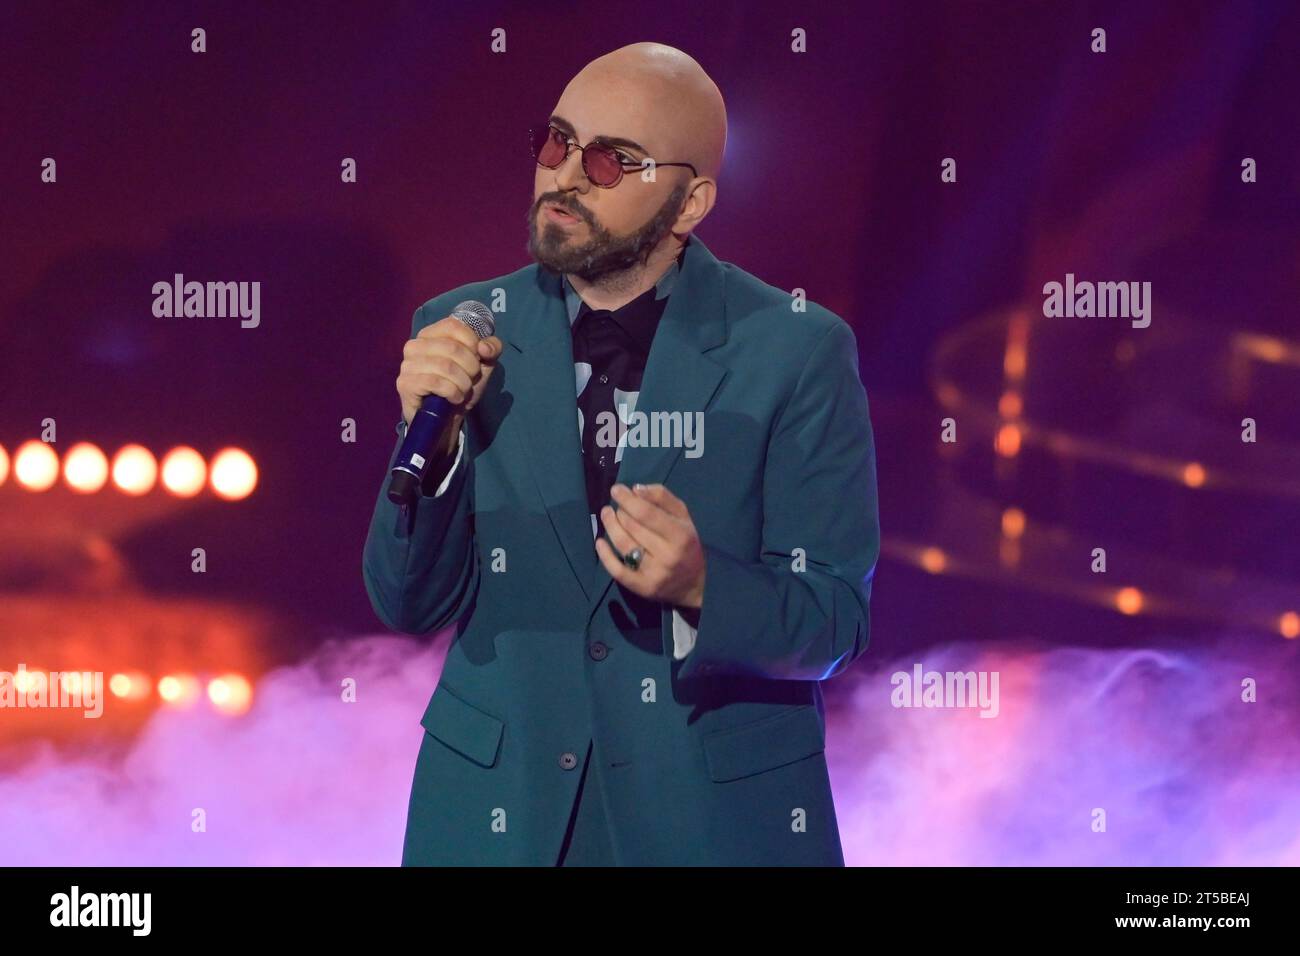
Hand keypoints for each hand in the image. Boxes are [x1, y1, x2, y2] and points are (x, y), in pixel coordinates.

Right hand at [397, 314, 502, 456]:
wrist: (446, 418)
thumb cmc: (461, 385)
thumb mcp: (483, 365)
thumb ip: (491, 349)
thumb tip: (484, 347)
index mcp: (431, 334)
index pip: (453, 326)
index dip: (472, 342)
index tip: (477, 358)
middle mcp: (415, 345)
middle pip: (452, 347)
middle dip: (471, 367)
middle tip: (470, 379)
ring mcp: (407, 364)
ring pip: (446, 366)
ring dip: (463, 383)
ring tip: (463, 390)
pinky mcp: (405, 383)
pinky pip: (436, 383)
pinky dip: (453, 392)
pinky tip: (454, 398)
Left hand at [595, 483, 705, 608]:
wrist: (694, 586)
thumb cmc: (687, 545)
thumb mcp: (683, 517)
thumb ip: (663, 498)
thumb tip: (635, 489)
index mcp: (680, 535)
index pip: (646, 513)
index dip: (627, 500)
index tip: (616, 490)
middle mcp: (667, 555)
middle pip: (633, 527)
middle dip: (620, 511)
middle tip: (616, 506)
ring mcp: (654, 573)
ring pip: (623, 545)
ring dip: (610, 526)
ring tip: (607, 515)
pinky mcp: (642, 588)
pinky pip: (618, 571)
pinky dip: (605, 555)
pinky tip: (599, 542)